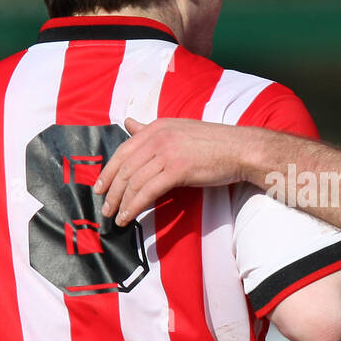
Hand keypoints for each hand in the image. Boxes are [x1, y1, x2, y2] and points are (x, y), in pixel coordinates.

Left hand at [93, 117, 247, 224]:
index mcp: (157, 127)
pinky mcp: (177, 169)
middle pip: (125, 167)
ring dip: (121, 202)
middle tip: (105, 208)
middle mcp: (158, 137)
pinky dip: (135, 206)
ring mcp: (167, 152)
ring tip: (116, 217)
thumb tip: (128, 123)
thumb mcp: (178, 130)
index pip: (123, 150)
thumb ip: (151, 130)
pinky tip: (130, 217)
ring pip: (134, 181)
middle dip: (111, 191)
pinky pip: (148, 191)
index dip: (108, 171)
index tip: (100, 188)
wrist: (241, 149)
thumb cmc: (214, 143)